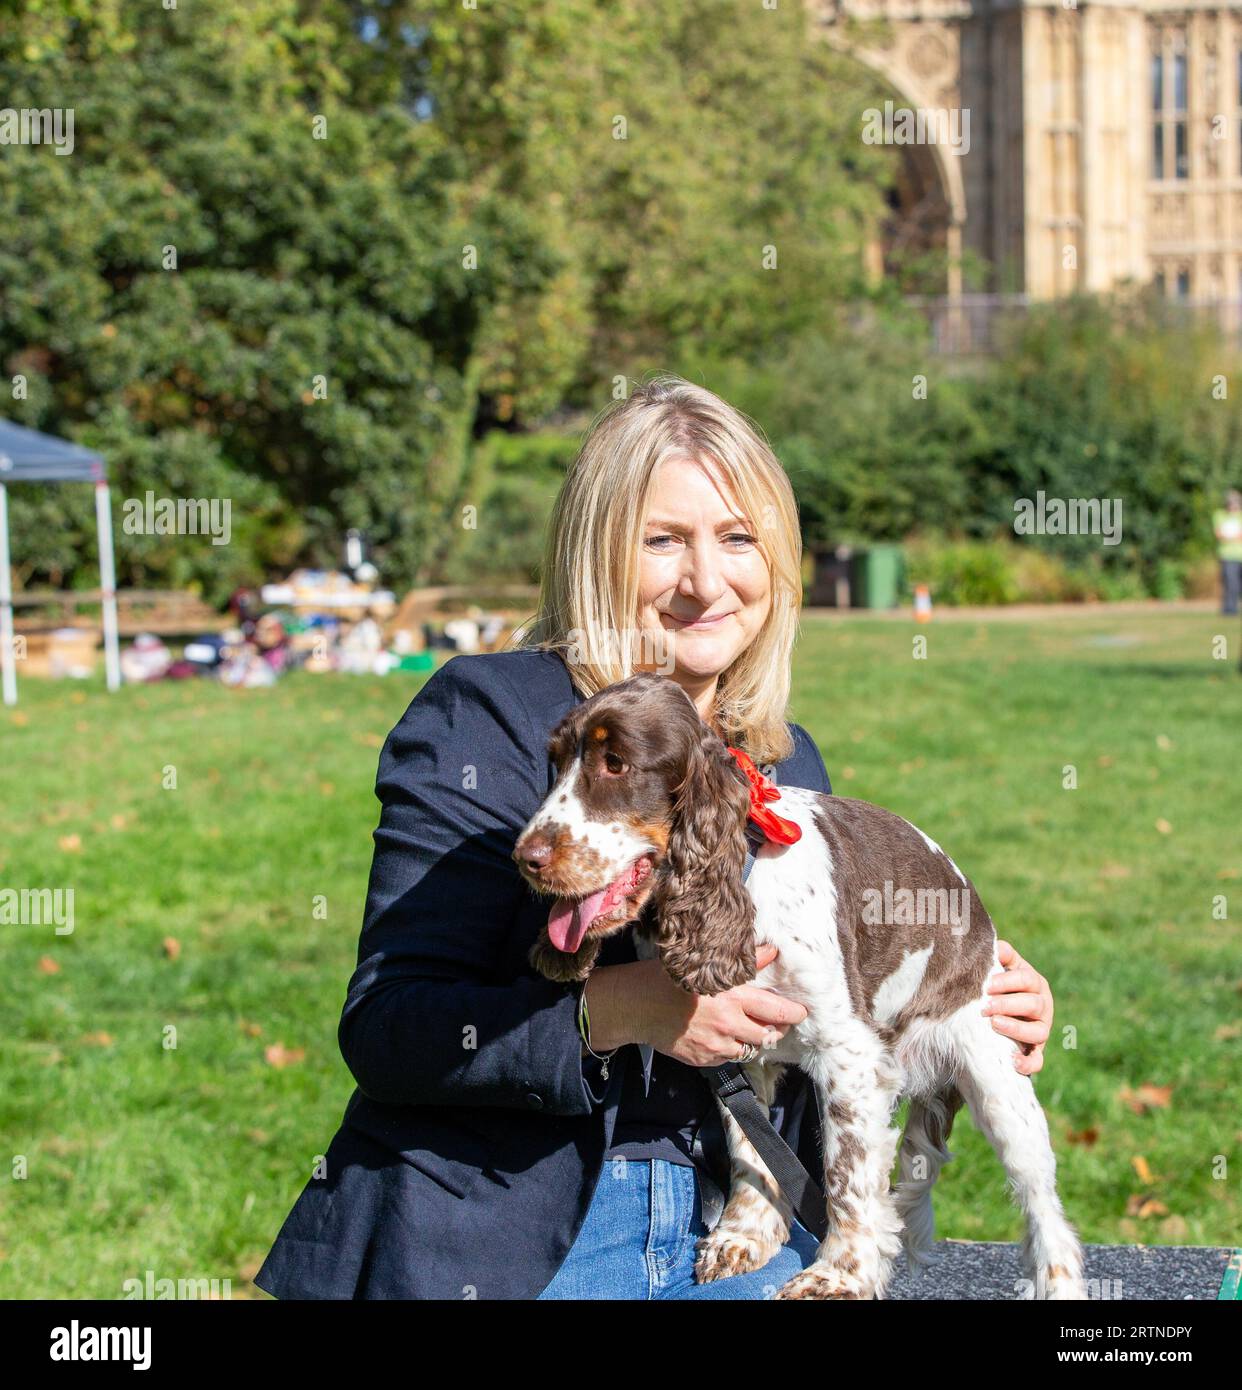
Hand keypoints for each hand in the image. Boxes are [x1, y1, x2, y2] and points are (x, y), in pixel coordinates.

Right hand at [585, 942, 806, 1065]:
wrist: (635, 1007)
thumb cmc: (666, 978)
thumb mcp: (703, 965)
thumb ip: (744, 963)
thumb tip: (771, 951)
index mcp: (732, 997)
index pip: (777, 1011)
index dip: (794, 1013)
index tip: (801, 1011)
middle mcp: (729, 1024)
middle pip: (769, 1034)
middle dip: (777, 1028)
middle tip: (778, 1020)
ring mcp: (717, 1046)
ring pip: (750, 1049)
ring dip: (754, 1039)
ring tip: (749, 1026)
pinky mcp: (705, 1060)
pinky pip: (728, 1057)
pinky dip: (731, 1047)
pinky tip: (722, 1034)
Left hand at [983, 939, 1053, 1075]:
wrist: (1000, 1011)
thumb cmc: (998, 984)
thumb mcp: (1003, 967)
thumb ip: (1002, 954)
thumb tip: (997, 946)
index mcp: (1034, 983)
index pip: (1027, 979)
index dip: (1007, 981)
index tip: (987, 985)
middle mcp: (1043, 1006)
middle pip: (1033, 1005)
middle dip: (1008, 1005)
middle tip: (985, 1007)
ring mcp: (1041, 1030)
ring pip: (1039, 1032)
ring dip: (1017, 1029)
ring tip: (994, 1024)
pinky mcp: (1036, 1051)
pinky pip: (1037, 1061)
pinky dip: (1028, 1063)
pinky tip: (1012, 1061)